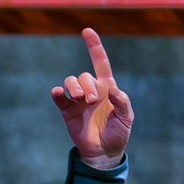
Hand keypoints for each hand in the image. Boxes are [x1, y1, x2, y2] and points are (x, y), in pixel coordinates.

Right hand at [51, 28, 132, 164]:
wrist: (104, 152)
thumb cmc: (118, 133)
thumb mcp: (127, 118)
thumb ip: (123, 102)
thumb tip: (113, 90)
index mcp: (107, 88)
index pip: (100, 62)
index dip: (94, 46)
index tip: (87, 31)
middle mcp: (91, 90)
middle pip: (84, 75)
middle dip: (88, 85)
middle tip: (93, 101)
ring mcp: (78, 100)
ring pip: (70, 82)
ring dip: (75, 87)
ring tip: (81, 100)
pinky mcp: (67, 111)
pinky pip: (59, 97)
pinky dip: (57, 93)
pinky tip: (58, 93)